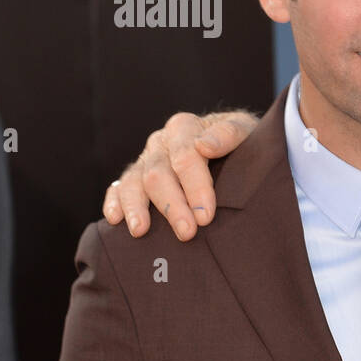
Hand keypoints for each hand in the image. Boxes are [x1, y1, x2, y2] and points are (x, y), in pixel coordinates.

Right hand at [103, 110, 258, 239]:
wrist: (234, 146)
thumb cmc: (242, 142)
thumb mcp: (246, 131)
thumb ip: (229, 134)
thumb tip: (204, 145)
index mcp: (185, 128)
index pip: (185, 156)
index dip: (195, 187)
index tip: (206, 215)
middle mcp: (160, 143)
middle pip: (158, 173)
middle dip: (172, 206)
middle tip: (187, 233)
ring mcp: (146, 160)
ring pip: (133, 182)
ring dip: (137, 207)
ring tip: (141, 231)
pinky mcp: (135, 177)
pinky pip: (118, 188)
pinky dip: (114, 202)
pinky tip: (115, 220)